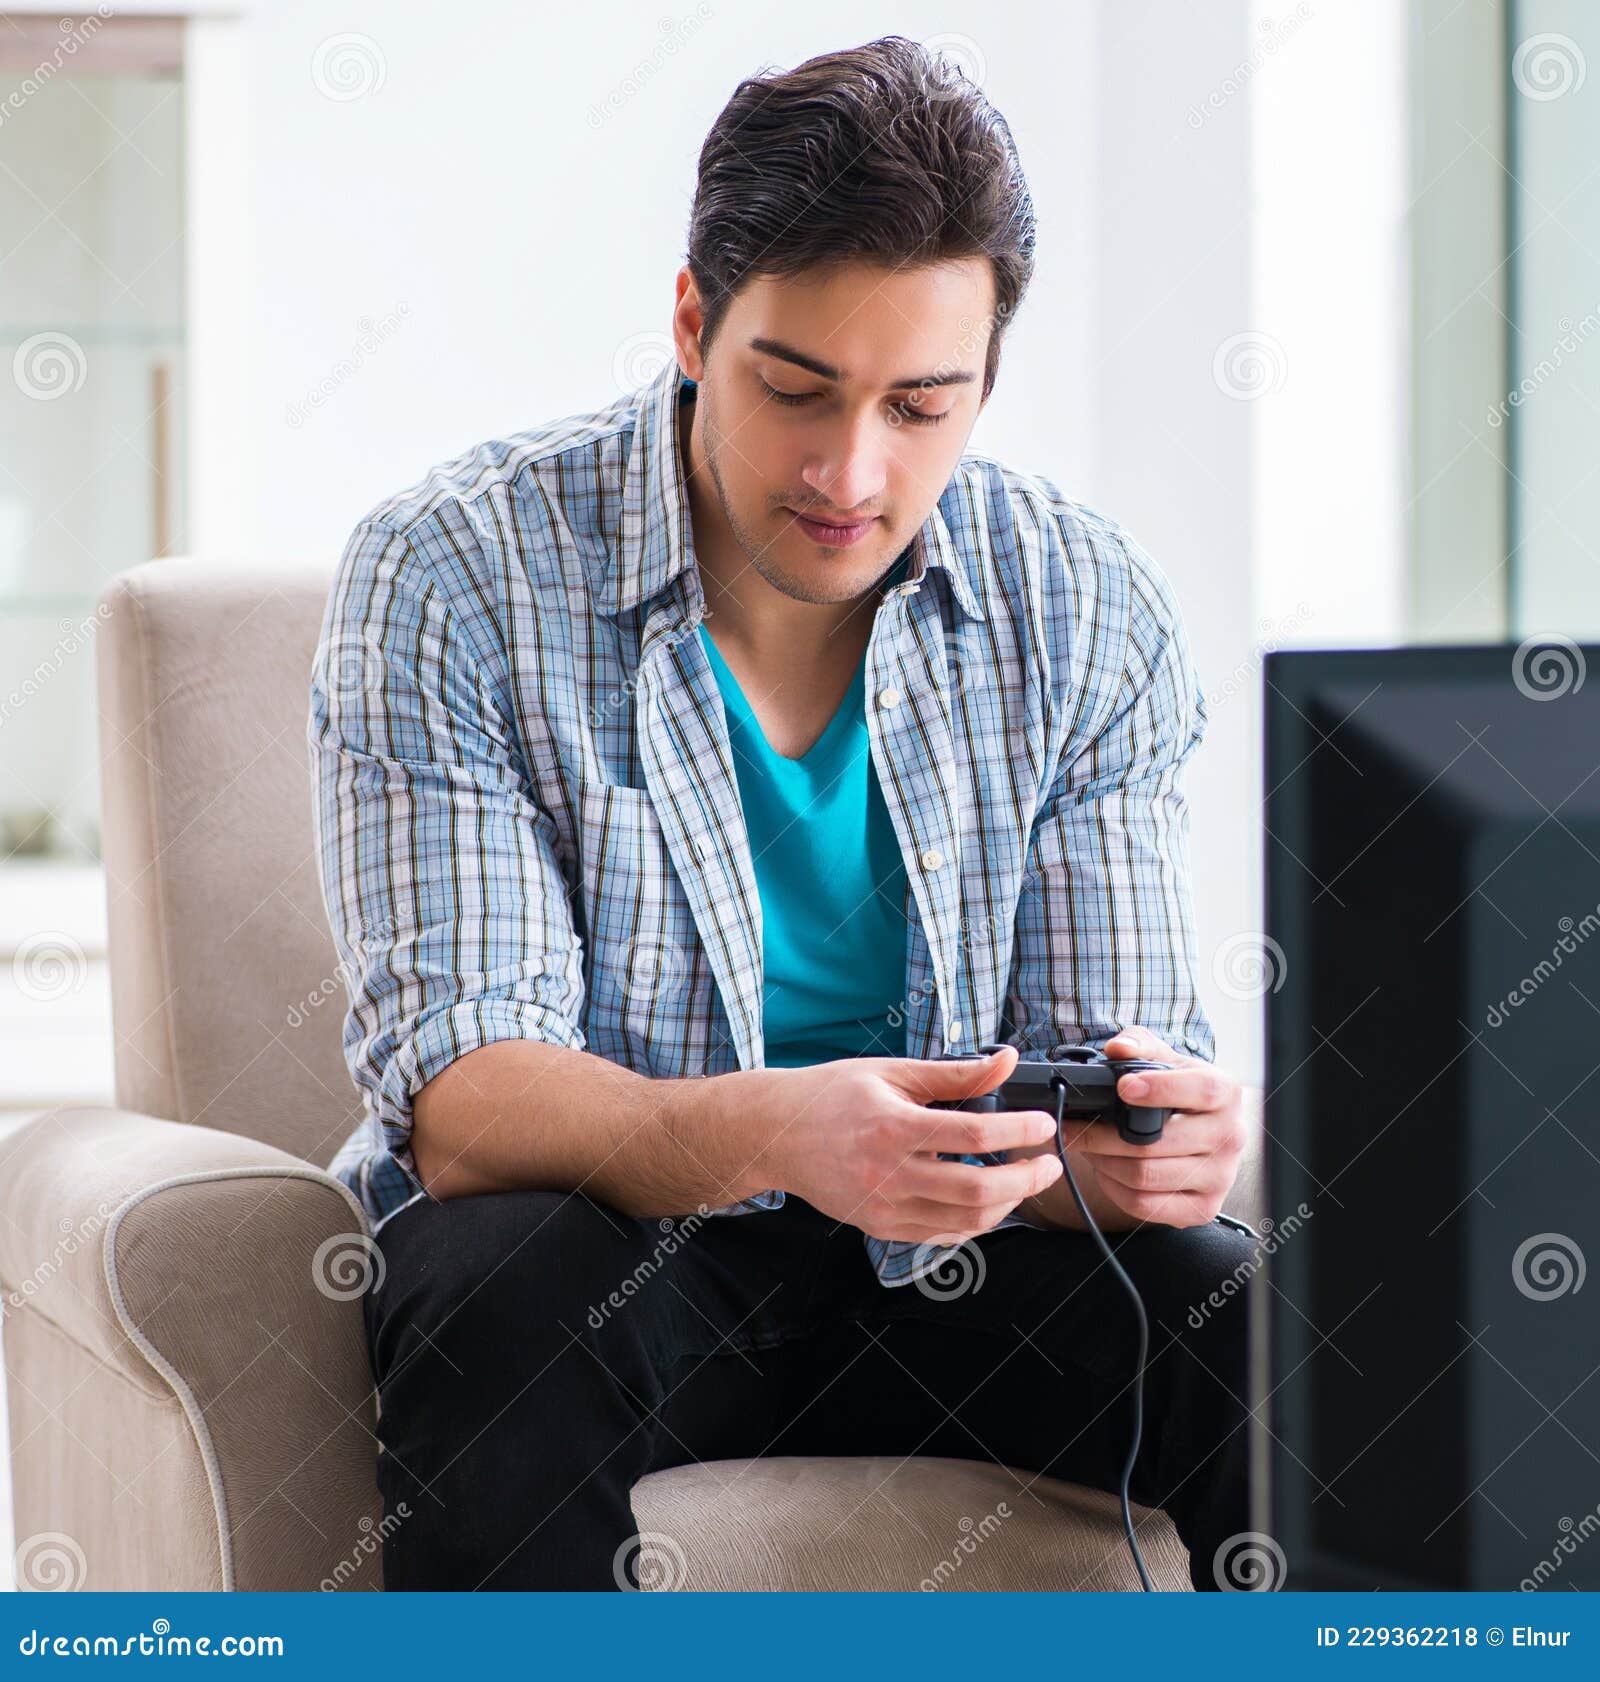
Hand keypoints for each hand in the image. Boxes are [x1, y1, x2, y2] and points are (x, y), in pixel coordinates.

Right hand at [761, 1046, 1064, 1245]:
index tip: (1043, 1123)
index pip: (975, 1135)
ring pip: (965, 1221)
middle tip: (1050, 1163)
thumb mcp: (894, 1072)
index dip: (1020, 1130)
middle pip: (977, 1190)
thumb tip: (1005, 1060)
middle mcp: (889, 1173)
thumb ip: (955, 1074)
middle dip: (1026, 1179)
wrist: (777, 1135)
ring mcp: (884, 1207)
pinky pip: (941, 1235)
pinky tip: (987, 1200)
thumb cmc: (832, 1095)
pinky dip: (974, 1221)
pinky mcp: (880, 1227)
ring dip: (1006, 1204)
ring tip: (1022, 1181)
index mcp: (893, 1126)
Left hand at [1063, 1025, 1245, 1228]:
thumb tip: (1119, 1049)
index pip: (1200, 1091)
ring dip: (1104, 1161)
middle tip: (1074, 1126)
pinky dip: (1114, 1188)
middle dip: (1104, 1135)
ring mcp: (1219, 1177)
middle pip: (1158, 1143)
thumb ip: (1139, 1044)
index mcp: (1226, 1094)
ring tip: (1086, 1146)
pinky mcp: (1202, 1208)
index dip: (1161, 1089)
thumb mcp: (1164, 1058)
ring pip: (1146, 1176)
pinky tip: (1105, 1170)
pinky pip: (1146, 1205)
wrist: (1202, 1130)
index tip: (1123, 1087)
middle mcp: (1229, 1137)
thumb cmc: (1180, 1091)